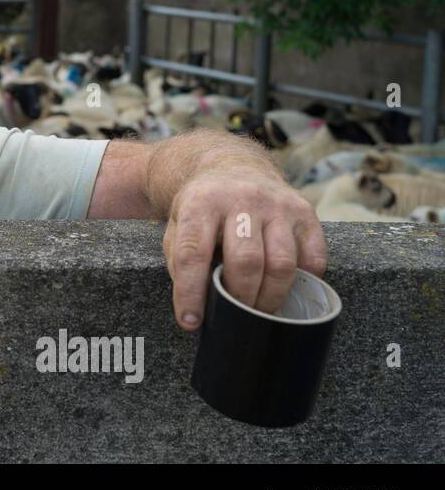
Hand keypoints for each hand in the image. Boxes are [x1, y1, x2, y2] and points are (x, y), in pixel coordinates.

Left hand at [162, 169, 327, 330]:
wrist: (233, 166)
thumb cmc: (202, 210)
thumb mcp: (177, 226)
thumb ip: (180, 262)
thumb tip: (198, 309)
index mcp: (201, 202)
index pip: (193, 253)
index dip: (191, 293)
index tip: (190, 322)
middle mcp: (241, 199)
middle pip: (246, 261)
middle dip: (240, 298)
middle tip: (235, 316)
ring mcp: (277, 204)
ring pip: (282, 263)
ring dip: (270, 297)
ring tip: (259, 309)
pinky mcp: (305, 211)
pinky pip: (313, 258)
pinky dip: (303, 282)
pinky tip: (286, 288)